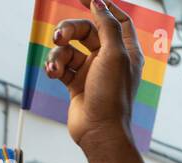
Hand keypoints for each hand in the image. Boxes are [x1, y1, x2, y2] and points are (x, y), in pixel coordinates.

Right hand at [46, 0, 143, 148]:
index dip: (104, 6)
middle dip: (69, 30)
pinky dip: (54, 66)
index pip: (119, 21)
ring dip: (58, 54)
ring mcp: (93, 71)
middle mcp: (111, 60)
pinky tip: (53, 75)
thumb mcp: (114, 55)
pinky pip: (61, 64)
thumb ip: (108, 26)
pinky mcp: (76, 82)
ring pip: (69, 48)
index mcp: (128, 53)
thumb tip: (100, 2)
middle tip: (59, 37)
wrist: (99, 131)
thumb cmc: (112, 95)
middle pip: (87, 30)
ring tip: (56, 67)